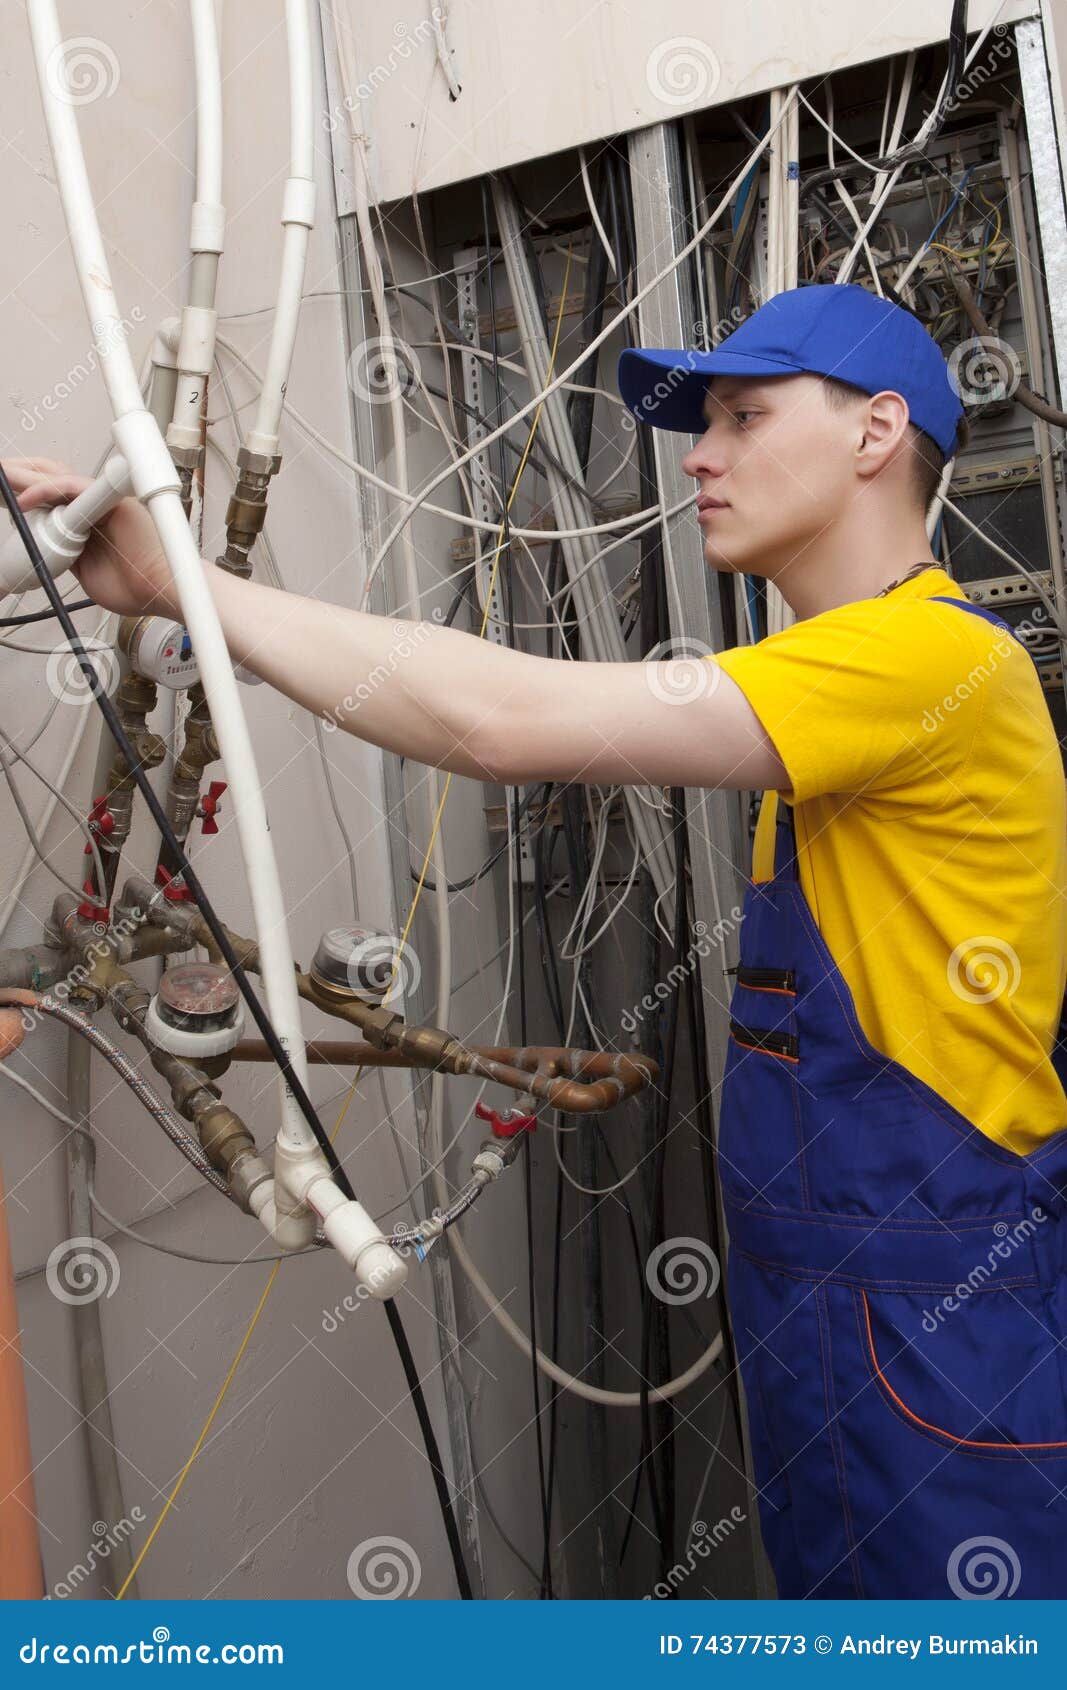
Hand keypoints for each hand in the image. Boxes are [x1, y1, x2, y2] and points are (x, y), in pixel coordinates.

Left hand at [2, 456, 178, 617]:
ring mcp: (105, 500)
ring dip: (26, 476)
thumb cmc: (136, 586)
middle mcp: (97, 505)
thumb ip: (66, 554)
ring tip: (2, 477)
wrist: (161, 592)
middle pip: (51, 477)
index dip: (26, 493)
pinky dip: (46, 490)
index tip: (4, 498)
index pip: (52, 496)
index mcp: (90, 521)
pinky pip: (72, 486)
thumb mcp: (84, 571)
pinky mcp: (111, 499)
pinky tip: (26, 499)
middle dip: (20, 475)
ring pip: (58, 476)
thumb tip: (42, 548)